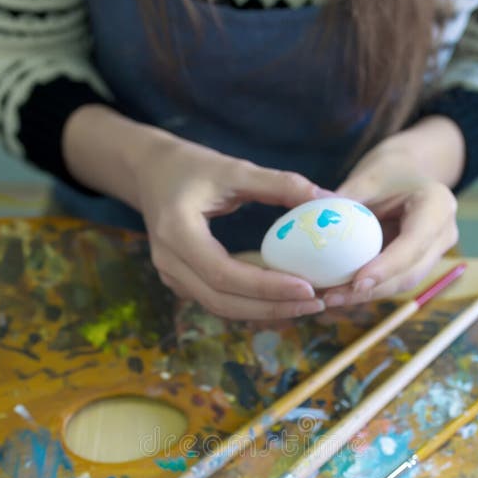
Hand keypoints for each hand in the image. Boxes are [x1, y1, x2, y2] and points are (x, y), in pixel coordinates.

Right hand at [136, 135, 327, 319]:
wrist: (150, 173)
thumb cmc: (192, 166)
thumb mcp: (235, 168)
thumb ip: (281, 184)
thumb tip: (328, 199)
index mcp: (177, 231)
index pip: (224, 274)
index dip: (266, 287)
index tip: (307, 288)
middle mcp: (168, 261)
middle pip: (223, 302)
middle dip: (272, 308)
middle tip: (316, 305)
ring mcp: (171, 276)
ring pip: (221, 308)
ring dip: (264, 311)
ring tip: (306, 306)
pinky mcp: (180, 282)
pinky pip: (218, 301)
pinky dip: (250, 305)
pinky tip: (282, 299)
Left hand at [322, 119, 463, 306]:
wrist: (408, 175)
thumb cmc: (388, 171)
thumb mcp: (369, 177)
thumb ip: (347, 196)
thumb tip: (315, 208)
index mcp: (437, 206)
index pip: (414, 244)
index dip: (387, 267)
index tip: (357, 282)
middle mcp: (442, 234)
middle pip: (409, 273)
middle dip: (371, 291)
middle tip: (332, 297)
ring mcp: (434, 253)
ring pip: (401, 284)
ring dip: (365, 296)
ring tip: (329, 298)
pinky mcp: (418, 265)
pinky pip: (393, 283)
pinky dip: (366, 290)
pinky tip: (337, 293)